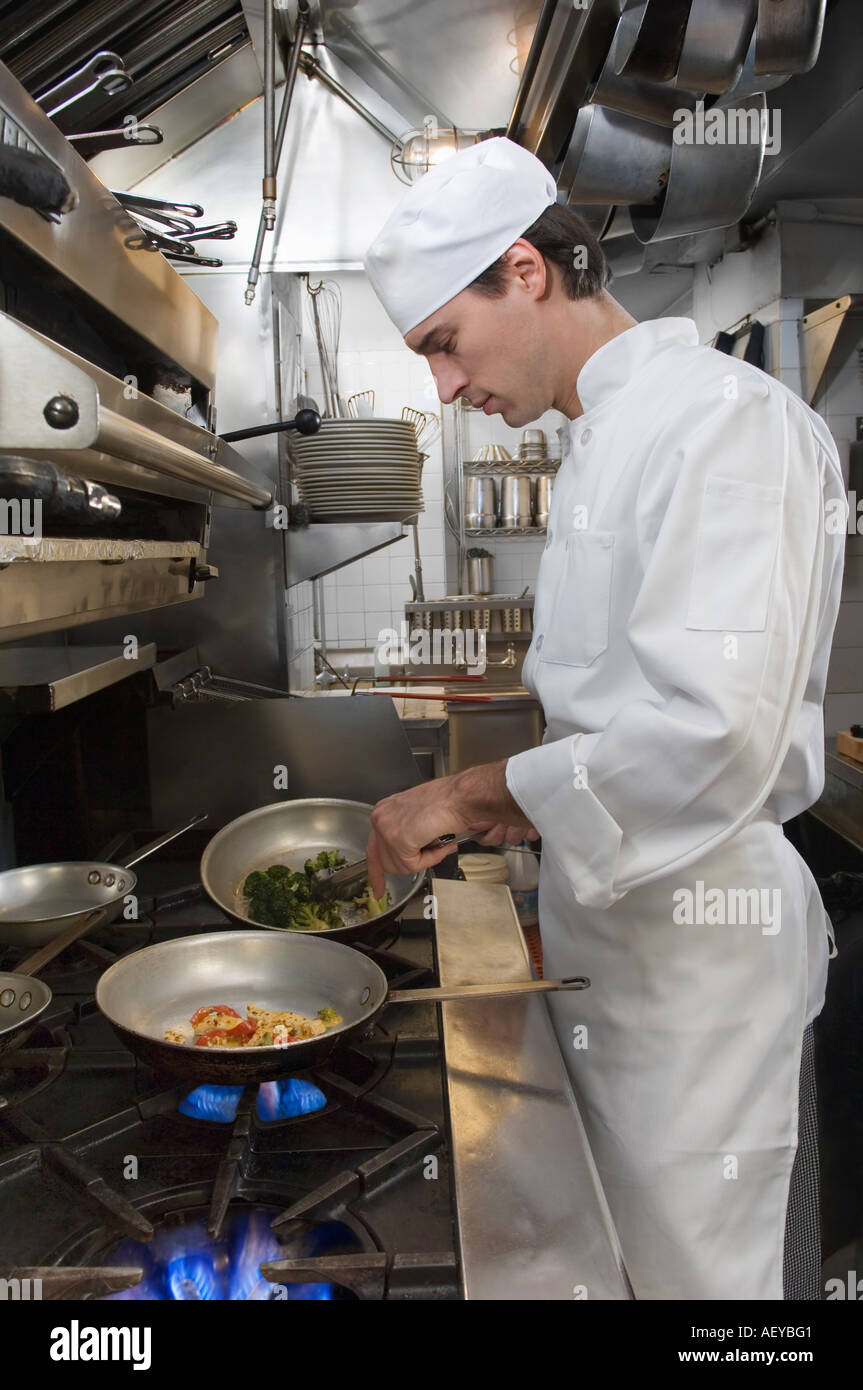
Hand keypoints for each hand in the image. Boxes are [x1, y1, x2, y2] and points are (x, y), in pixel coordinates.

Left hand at [365, 760, 535, 896]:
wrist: (460, 797)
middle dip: (408, 863)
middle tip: (430, 849)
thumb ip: (409, 838)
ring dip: (423, 859)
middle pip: (384, 861)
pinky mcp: (397, 839)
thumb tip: (411, 856)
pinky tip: (436, 842)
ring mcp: (386, 828)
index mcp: (386, 811)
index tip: (379, 887)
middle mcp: (380, 817)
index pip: (373, 846)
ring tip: (436, 840)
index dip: (376, 871)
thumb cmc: (449, 802)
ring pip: (399, 866)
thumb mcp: (421, 819)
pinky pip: (411, 865)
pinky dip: (429, 859)